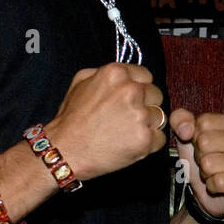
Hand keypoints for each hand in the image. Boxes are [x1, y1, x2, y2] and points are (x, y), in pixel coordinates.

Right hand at [47, 64, 165, 179]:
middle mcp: (131, 91)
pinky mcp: (145, 139)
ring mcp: (139, 115)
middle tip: (126, 118)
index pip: (146, 76)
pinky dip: (148, 143)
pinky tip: (129, 145)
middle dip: (146, 105)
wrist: (64, 150)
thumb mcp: (80, 82)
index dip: (140, 89)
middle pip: (156, 95)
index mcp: (116, 74)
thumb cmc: (71, 119)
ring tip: (125, 133)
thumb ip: (106, 73)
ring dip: (147, 125)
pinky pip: (159, 138)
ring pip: (159, 117)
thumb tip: (125, 74)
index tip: (131, 100)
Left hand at [170, 110, 223, 217]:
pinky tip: (219, 185)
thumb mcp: (187, 136)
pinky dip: (212, 186)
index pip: (204, 122)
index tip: (204, 145)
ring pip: (209, 163)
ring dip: (205, 172)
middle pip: (205, 142)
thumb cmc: (203, 162)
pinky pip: (218, 182)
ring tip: (214, 172)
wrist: (210, 194)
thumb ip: (180, 120)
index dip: (195, 136)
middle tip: (208, 160)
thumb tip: (186, 129)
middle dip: (200, 155)